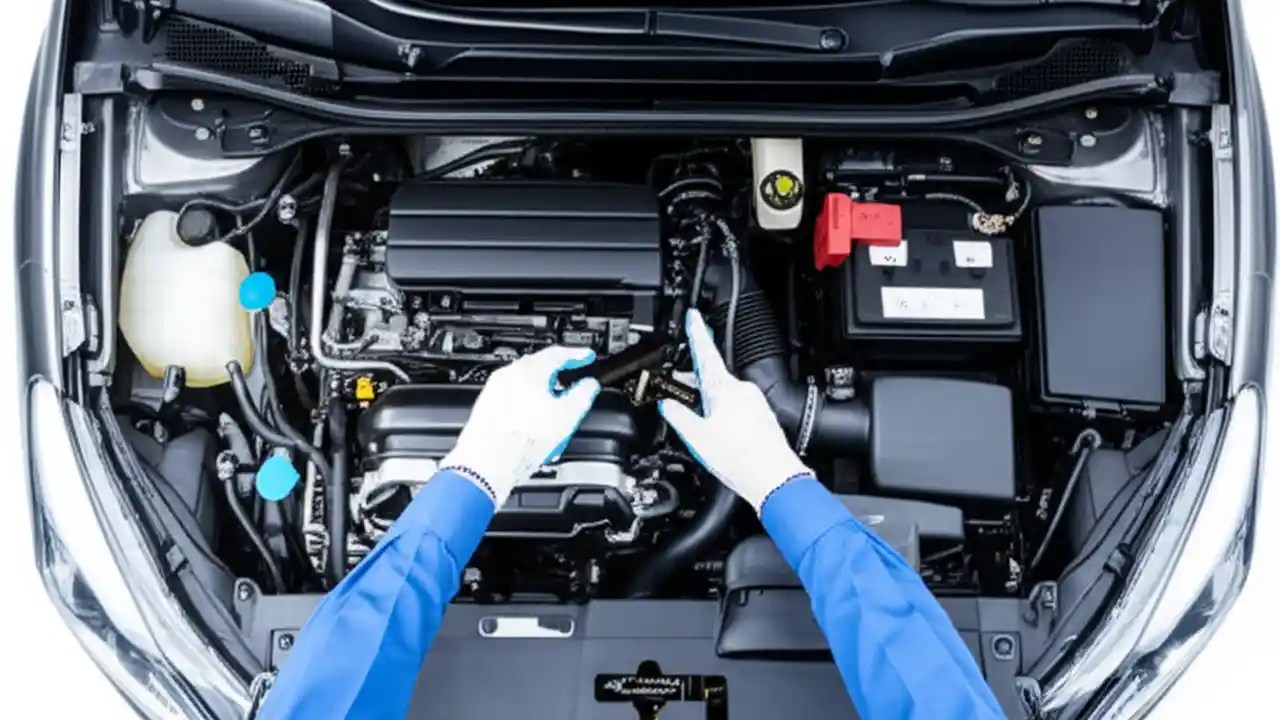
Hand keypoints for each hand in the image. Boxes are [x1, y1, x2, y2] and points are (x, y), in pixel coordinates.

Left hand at [440, 346, 600, 506]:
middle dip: (557, 378)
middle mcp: (507, 376)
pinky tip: (532, 427)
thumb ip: (583, 395)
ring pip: (523, 387)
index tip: (586, 357)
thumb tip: (589, 386)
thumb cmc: (522, 440)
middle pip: (538, 368)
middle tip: (570, 387)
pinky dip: (525, 409)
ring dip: (541, 396)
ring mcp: (493, 393)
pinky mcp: (486, 410)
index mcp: (529, 370)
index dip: (577, 355)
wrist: (487, 463)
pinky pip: (511, 402)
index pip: (558, 354)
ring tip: (553, 415)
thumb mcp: (567, 415)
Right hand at [659, 310, 811, 512]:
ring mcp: (755, 403)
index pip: (706, 352)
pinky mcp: (763, 417)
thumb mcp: (697, 437)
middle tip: (683, 396)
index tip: (693, 316)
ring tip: (706, 431)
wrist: (774, 479)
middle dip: (697, 386)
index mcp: (725, 388)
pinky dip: (727, 417)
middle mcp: (743, 390)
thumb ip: (678, 416)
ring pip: (726, 397)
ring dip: (712, 406)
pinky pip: (738, 410)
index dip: (697, 333)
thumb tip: (666, 405)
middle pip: (713, 379)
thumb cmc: (740, 459)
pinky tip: (723, 437)